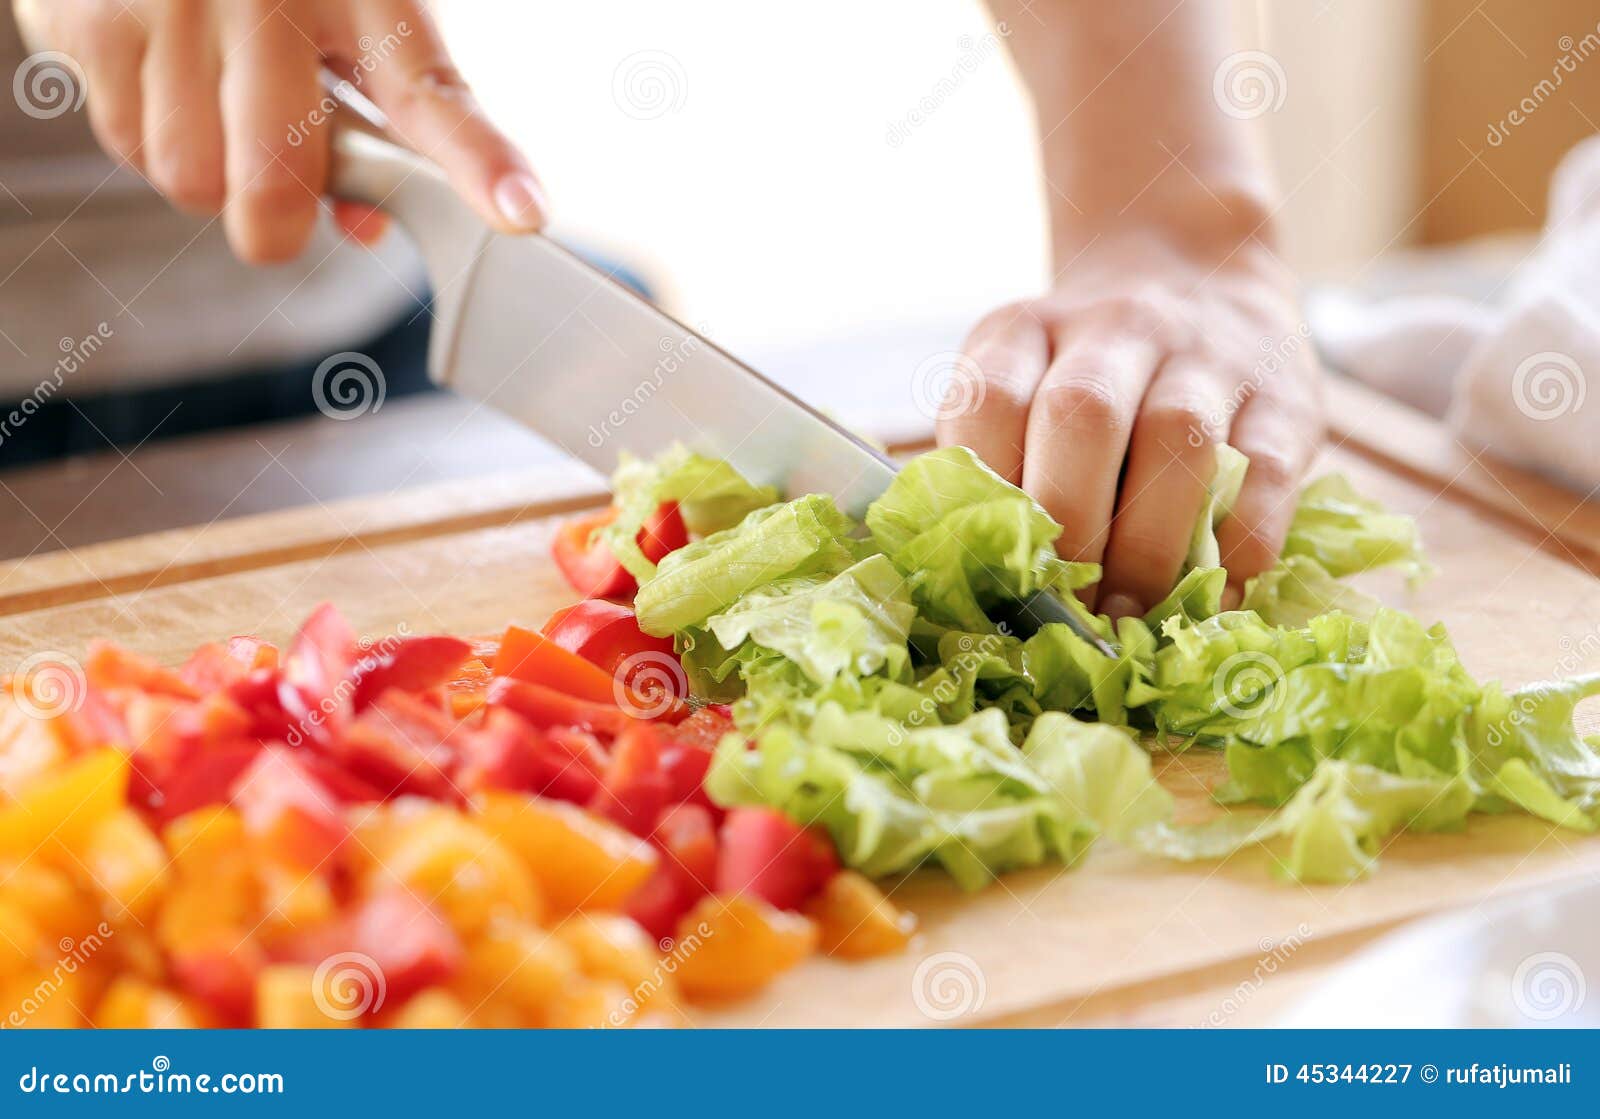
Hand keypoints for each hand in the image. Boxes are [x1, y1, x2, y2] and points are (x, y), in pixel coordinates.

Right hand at [14, 0, 546, 261]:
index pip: (431, 96)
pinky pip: (126, 145)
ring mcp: (176, 3)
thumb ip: (371, 123)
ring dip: (210, 177)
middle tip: (281, 194)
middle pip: (275, 185)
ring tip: (217, 107)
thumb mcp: (348, 24)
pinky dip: (147, 138)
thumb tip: (363, 229)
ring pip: (192, 181)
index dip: (480, 164)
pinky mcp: (93, 17)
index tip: (521, 213)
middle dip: (278, 220)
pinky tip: (167, 82)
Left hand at [939, 224, 1322, 617]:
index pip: (990, 402)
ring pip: (1178, 437)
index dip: (993, 497)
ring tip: (1132, 612)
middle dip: (1073, 531)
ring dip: (1151, 544)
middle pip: (1083, 417)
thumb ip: (994, 465)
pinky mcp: (1285, 394)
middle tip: (1070, 611)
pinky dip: (1240, 540)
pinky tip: (1215, 589)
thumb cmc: (1085, 373)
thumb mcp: (1019, 384)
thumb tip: (983, 582)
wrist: (1195, 272)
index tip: (1001, 572)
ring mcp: (1205, 354)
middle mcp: (1115, 327)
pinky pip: (1267, 468)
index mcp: (1026, 331)